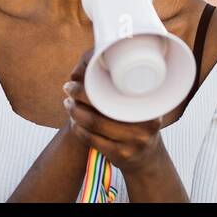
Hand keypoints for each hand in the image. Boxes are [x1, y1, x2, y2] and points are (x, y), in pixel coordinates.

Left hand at [62, 49, 166, 173]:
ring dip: (75, 111)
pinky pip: (92, 139)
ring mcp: (134, 142)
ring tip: (68, 103)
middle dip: (79, 94)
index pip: (117, 89)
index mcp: (149, 105)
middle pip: (102, 106)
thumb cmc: (137, 122)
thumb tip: (94, 58)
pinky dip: (79, 128)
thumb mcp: (138, 104)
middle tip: (68, 87)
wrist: (147, 158)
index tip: (77, 76)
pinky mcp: (121, 156)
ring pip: (93, 123)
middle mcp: (145, 124)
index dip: (91, 81)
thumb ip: (122, 87)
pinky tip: (74, 122)